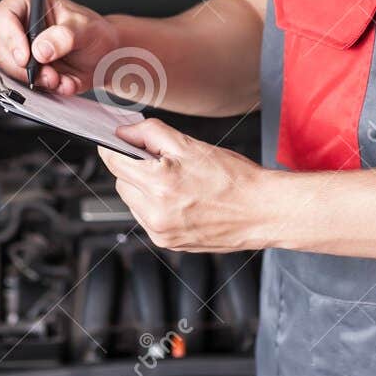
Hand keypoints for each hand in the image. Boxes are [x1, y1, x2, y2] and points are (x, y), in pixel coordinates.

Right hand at [0, 0, 120, 95]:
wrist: (105, 57)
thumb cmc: (94, 33)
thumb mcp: (86, 29)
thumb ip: (64, 36)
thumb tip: (41, 49)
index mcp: (29, 3)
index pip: (3, 16)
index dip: (9, 37)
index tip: (26, 55)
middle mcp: (21, 26)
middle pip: (1, 48)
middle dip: (24, 67)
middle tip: (49, 73)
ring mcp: (22, 49)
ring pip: (9, 69)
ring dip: (35, 79)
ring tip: (59, 78)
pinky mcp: (27, 70)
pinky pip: (24, 84)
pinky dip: (44, 88)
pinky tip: (63, 82)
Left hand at [96, 118, 273, 251]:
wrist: (262, 211)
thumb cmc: (235, 179)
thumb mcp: (191, 144)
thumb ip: (151, 133)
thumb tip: (124, 132)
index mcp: (159, 183)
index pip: (115, 161)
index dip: (114, 147)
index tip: (115, 141)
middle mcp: (155, 212)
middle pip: (122, 182)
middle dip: (134, 168)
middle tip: (161, 160)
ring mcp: (161, 231)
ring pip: (133, 202)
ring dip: (144, 189)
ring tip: (177, 182)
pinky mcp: (168, 243)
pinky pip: (147, 219)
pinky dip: (155, 207)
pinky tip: (180, 199)